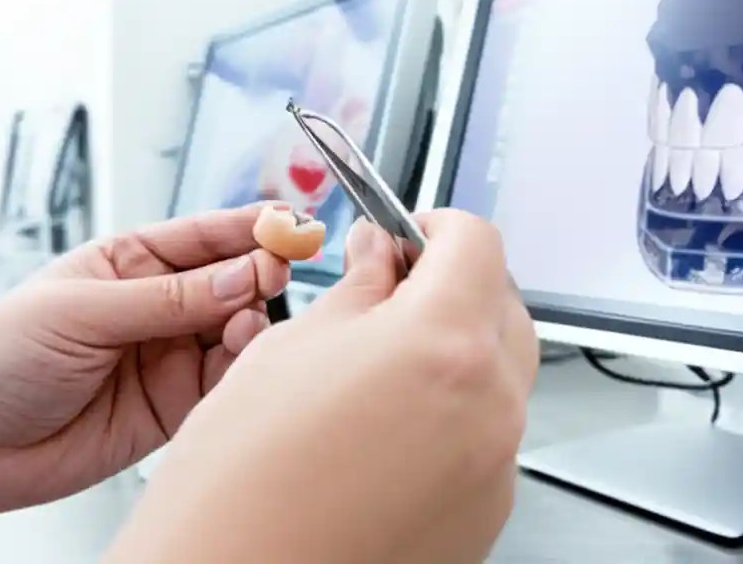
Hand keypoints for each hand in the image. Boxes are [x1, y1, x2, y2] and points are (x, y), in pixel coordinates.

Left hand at [0, 203, 289, 514]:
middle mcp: (156, 306)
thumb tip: (243, 273)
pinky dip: (242, 370)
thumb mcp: (80, 313)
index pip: (202, 236)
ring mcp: (167, 355)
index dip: (248, 227)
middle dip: (258, 273)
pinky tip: (240, 358)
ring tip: (244, 324)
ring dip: (251, 322)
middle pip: (230, 280)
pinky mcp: (173, 406)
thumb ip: (168, 298)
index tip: (290, 222)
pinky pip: (223, 382)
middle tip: (274, 274)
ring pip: (235, 330)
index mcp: (128, 263)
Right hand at [107, 211, 538, 563]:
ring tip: (378, 370)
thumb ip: (354, 291)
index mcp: (443, 345)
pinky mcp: (487, 514)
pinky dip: (453, 416)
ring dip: (455, 353)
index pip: (477, 244)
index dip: (436, 228)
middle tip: (389, 292)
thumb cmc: (240, 489)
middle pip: (502, 306)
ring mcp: (495, 468)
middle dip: (453, 287)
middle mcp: (489, 407)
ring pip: (499, 376)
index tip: (408, 236)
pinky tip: (388, 430)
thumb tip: (377, 259)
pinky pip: (487, 438)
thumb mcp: (287, 351)